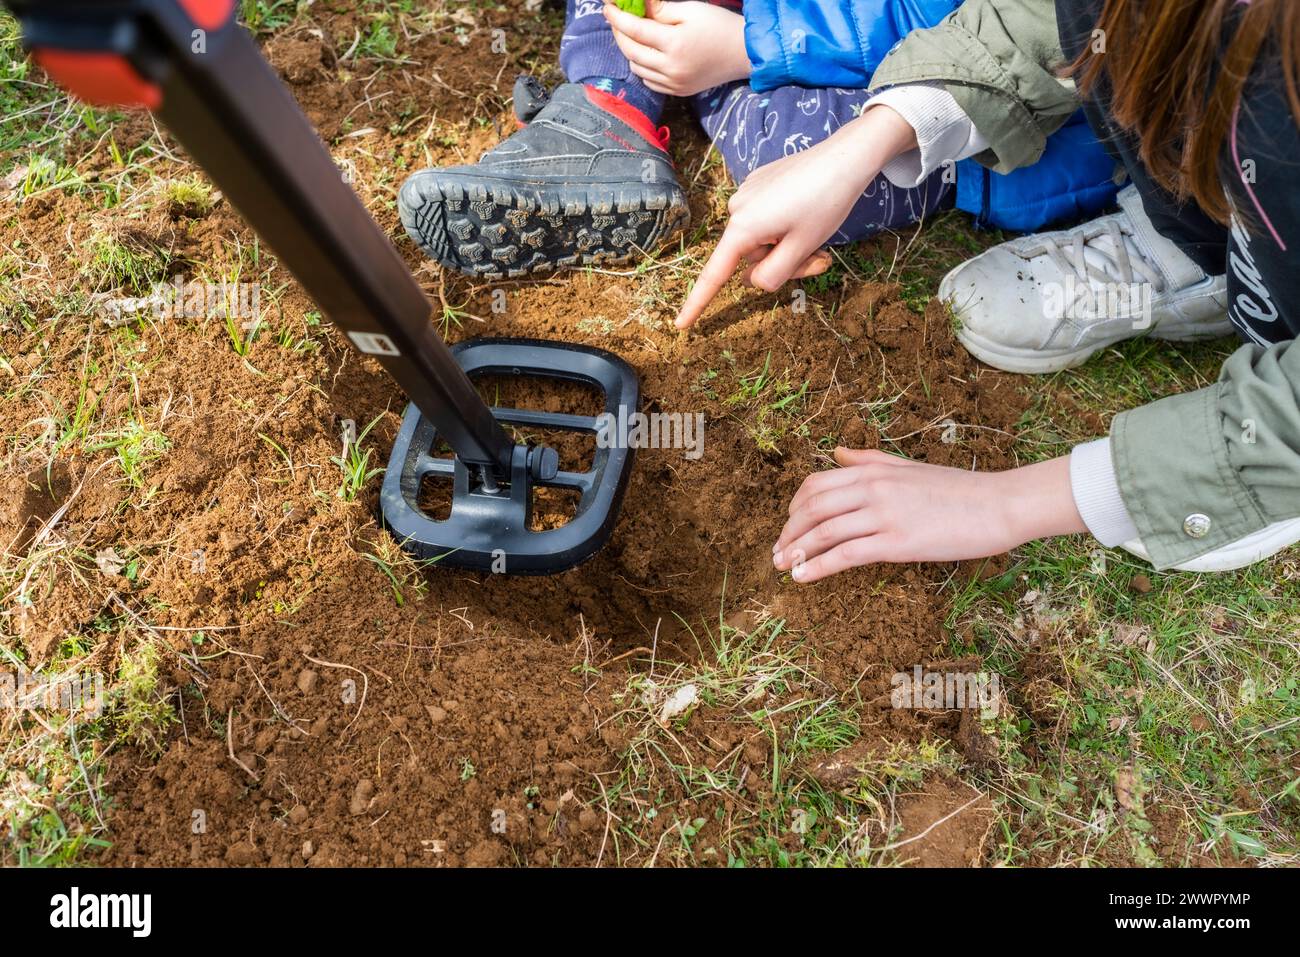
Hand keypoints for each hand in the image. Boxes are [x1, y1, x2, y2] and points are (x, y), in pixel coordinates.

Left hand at [604, 0, 749, 96]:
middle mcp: (671, 68)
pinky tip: (648, 54)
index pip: (635, 30)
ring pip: (637, 68)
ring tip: (634, 35)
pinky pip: (649, 81)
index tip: (607, 6)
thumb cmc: (719, 26)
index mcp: (674, 44)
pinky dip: (642, 66)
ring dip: (630, 51)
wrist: (744, 54)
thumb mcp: (690, 9)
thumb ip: (660, 8)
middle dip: (619, 34)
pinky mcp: (678, 92)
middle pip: (631, 52)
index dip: (617, 18)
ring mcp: (674, 83)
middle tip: (616, 19)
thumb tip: (636, 4)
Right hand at [674, 105, 916, 328]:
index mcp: (743, 228)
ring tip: (816, 232)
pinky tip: (807, 208)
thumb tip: (755, 280)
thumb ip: (773, 275)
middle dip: (781, 263)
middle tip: (818, 256)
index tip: (680, 325)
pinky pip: (766, 218)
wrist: (845, 157)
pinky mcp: (761, 183)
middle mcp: (737, 209)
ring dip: (787, 244)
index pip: (715, 275)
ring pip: (762, 240)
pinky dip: (785, 225)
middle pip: (752, 259)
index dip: (698, 303)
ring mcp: (748, 194)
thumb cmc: (825, 204)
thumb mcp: (802, 248)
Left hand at [772, 449, 1086, 581]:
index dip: (794, 507)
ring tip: (783, 567)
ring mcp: (884, 514)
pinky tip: (803, 577)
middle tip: (776, 552)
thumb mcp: (909, 468)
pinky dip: (819, 566)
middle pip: (813, 508)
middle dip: (789, 532)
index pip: (816, 485)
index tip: (788, 526)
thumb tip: (837, 453)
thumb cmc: (958, 489)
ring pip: (824, 531)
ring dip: (797, 551)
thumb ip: (870, 461)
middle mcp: (873, 489)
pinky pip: (846, 554)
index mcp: (873, 471)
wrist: (999, 505)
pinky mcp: (897, 542)